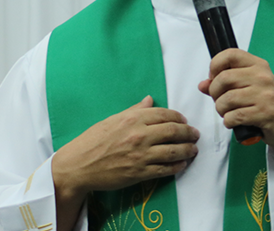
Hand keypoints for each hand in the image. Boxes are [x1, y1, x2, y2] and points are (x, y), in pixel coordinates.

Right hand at [52, 96, 198, 230]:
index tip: (184, 121)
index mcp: (132, 119)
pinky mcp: (140, 173)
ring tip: (193, 149)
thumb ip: (134, 110)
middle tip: (195, 134)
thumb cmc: (92, 141)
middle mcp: (139, 135)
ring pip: (174, 151)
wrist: (78, 166)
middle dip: (189, 133)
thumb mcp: (112, 120)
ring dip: (188, 150)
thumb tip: (150, 100)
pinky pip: (165, 169)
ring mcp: (141, 155)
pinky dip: (177, 166)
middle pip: (173, 131)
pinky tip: (182, 164)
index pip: (164, 114)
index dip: (178, 117)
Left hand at [198, 49, 273, 162]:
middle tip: (220, 101)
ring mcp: (265, 95)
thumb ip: (224, 84)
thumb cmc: (264, 103)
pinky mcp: (265, 113)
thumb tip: (203, 85)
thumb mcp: (247, 87)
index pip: (230, 54)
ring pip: (227, 99)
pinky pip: (234, 116)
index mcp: (258, 65)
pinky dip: (229, 121)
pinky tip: (235, 121)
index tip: (213, 78)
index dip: (215, 65)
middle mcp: (262, 77)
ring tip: (228, 113)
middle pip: (224, 79)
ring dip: (221, 110)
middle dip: (215, 93)